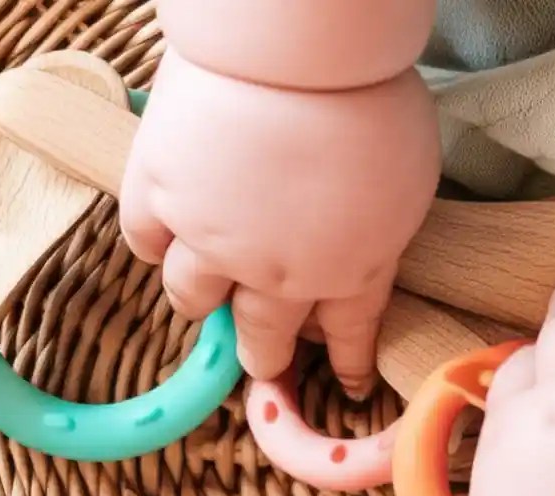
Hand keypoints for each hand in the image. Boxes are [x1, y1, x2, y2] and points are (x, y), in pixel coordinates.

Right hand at [119, 49, 440, 396]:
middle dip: (266, 355)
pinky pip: (145, 243)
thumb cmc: (371, 99)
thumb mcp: (410, 180)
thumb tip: (363, 239)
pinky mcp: (157, 199)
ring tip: (204, 287)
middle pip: (264, 337)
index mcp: (353, 270)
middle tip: (264, 360)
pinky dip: (156, 242)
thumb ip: (383, 226)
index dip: (346, 363)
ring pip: (193, 298)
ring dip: (202, 297)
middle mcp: (278, 275)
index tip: (344, 383)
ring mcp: (211, 241)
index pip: (350, 335)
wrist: (294, 53)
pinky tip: (164, 233)